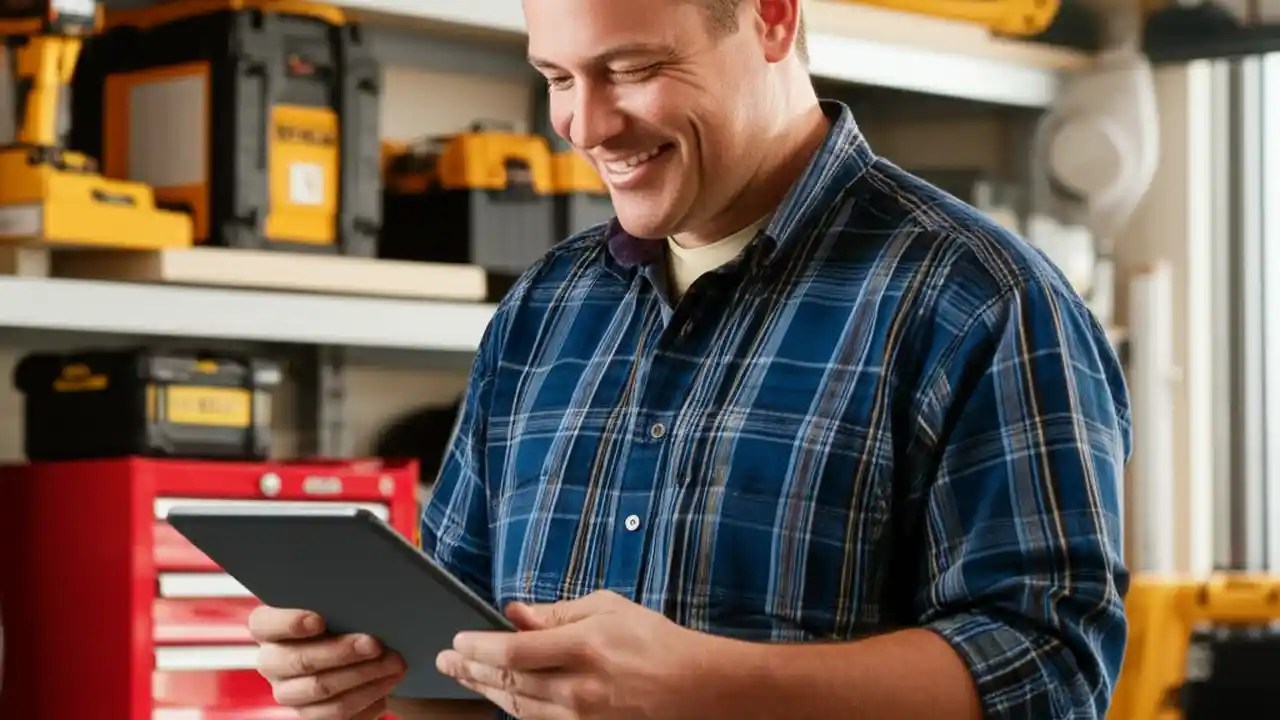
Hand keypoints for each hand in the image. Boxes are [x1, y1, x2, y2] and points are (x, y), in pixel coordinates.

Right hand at [248, 606, 407, 718]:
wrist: (351, 648)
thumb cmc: (341, 617)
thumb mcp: (335, 603)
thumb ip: (338, 600)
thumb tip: (365, 595)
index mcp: (269, 629)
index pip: (264, 624)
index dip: (290, 623)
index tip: (320, 620)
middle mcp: (272, 662)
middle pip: (300, 661)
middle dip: (342, 652)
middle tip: (375, 644)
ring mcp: (289, 693)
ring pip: (321, 690)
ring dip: (363, 677)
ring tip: (394, 664)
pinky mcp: (310, 715)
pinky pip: (335, 714)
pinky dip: (366, 699)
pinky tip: (387, 684)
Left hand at [435, 590, 716, 718]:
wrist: (696, 688)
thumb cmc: (655, 642)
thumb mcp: (609, 607)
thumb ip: (558, 612)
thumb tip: (516, 614)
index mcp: (584, 648)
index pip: (513, 652)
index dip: (478, 648)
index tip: (457, 640)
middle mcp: (578, 688)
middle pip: (507, 683)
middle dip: (470, 671)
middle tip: (445, 661)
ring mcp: (581, 717)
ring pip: (517, 707)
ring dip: (484, 691)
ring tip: (462, 676)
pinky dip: (513, 708)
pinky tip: (499, 696)